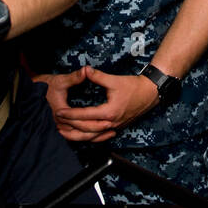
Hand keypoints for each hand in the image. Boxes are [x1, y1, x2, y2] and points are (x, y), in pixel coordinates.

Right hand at [33, 69, 115, 142]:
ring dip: (95, 136)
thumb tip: (86, 70)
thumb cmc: (47, 86)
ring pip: (80, 137)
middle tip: (112, 126)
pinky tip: (99, 135)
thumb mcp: (60, 80)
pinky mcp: (63, 128)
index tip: (108, 120)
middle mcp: (61, 123)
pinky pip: (76, 137)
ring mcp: (61, 127)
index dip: (95, 121)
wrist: (33, 94)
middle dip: (98, 130)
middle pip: (82, 131)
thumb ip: (74, 77)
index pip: (80, 121)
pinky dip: (88, 137)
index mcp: (61, 112)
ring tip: (110, 133)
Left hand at [40, 66, 158, 140]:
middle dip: (70, 126)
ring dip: (77, 136)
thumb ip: (98, 76)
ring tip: (64, 134)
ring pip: (93, 137)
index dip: (70, 114)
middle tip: (57, 122)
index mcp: (109, 112)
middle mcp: (111, 123)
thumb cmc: (133, 86)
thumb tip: (85, 70)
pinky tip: (83, 137)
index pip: (85, 115)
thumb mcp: (114, 80)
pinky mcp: (117, 127)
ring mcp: (115, 127)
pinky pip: (101, 137)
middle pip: (86, 129)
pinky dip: (90, 138)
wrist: (150, 93)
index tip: (59, 112)